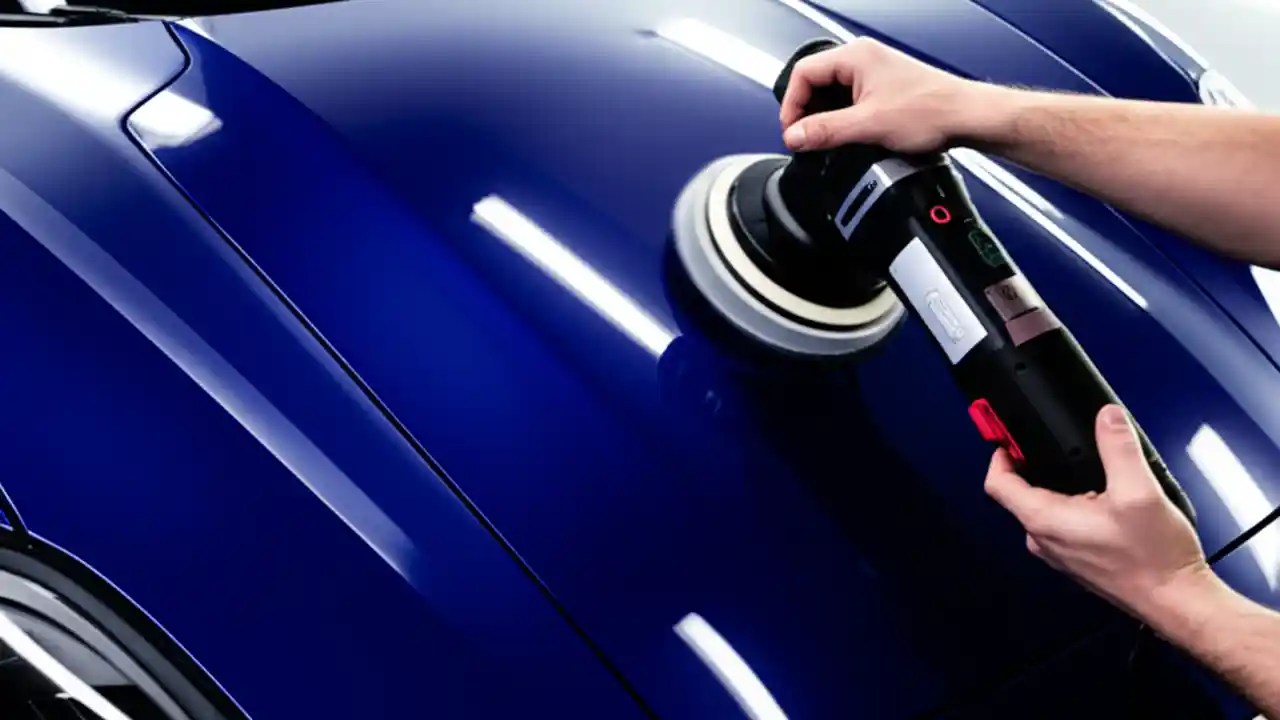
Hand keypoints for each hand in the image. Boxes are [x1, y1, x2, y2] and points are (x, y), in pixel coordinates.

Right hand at [778, 37, 999, 153]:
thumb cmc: (930, 110)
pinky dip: (842, 117)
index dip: (791, 105)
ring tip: (827, 140)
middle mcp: (863, 58)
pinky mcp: (883, 87)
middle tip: (805, 138)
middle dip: (806, 112)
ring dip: (825, 117)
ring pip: (832, 92)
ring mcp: (874, 72)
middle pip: (814, 81)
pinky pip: (849, 99)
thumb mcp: (868, 125)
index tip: (793, 132)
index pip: (803, 73)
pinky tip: (848, 135)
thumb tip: (794, 136)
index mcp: (855, 56)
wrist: (965, 116)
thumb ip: (825, 131)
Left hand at [984, 404, 1209, 620]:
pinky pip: (1060, 526)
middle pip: (1019, 494)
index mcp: (1045, 520)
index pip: (998, 484)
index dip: (1000, 455)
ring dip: (1057, 487)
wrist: (1176, 601)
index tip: (1009, 438)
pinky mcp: (1076, 559)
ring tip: (1087, 472)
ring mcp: (1059, 553)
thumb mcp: (1140, 491)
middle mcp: (1044, 540)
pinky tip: (1101, 500)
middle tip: (1056, 447)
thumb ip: (1119, 448)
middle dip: (1033, 467)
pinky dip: (1071, 506)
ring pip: (1043, 510)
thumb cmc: (1156, 559)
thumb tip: (1106, 418)